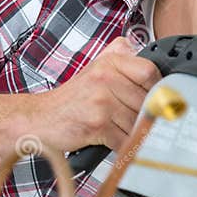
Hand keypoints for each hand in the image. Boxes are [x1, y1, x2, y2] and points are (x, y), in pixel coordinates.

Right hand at [35, 37, 160, 151]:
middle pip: (146, 101)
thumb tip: (140, 50)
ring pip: (137, 122)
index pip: (149, 72)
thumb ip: (118, 55)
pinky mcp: (97, 125)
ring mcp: (101, 102)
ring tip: (123, 132)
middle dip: (144, 116)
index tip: (156, 98)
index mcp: (109, 63)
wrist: (39, 119)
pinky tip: (117, 143)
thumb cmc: (70, 99)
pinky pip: (125, 140)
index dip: (157, 88)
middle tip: (136, 121)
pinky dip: (125, 147)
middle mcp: (105, 79)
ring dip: (134, 133)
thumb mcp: (93, 68)